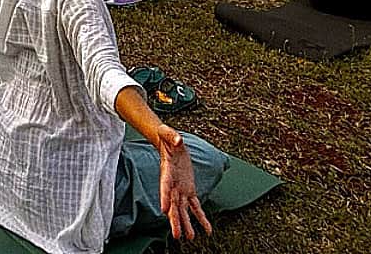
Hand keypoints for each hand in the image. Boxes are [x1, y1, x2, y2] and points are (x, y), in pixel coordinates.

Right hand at [157, 125, 211, 240]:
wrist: (170, 143)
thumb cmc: (167, 138)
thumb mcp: (168, 134)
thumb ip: (172, 136)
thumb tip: (177, 140)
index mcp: (167, 173)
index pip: (164, 187)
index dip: (164, 198)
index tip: (163, 210)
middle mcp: (172, 185)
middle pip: (172, 205)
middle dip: (175, 220)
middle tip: (177, 235)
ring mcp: (180, 189)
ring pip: (182, 210)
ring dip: (186, 223)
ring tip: (189, 237)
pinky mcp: (189, 190)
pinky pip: (195, 206)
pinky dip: (201, 217)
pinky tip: (207, 228)